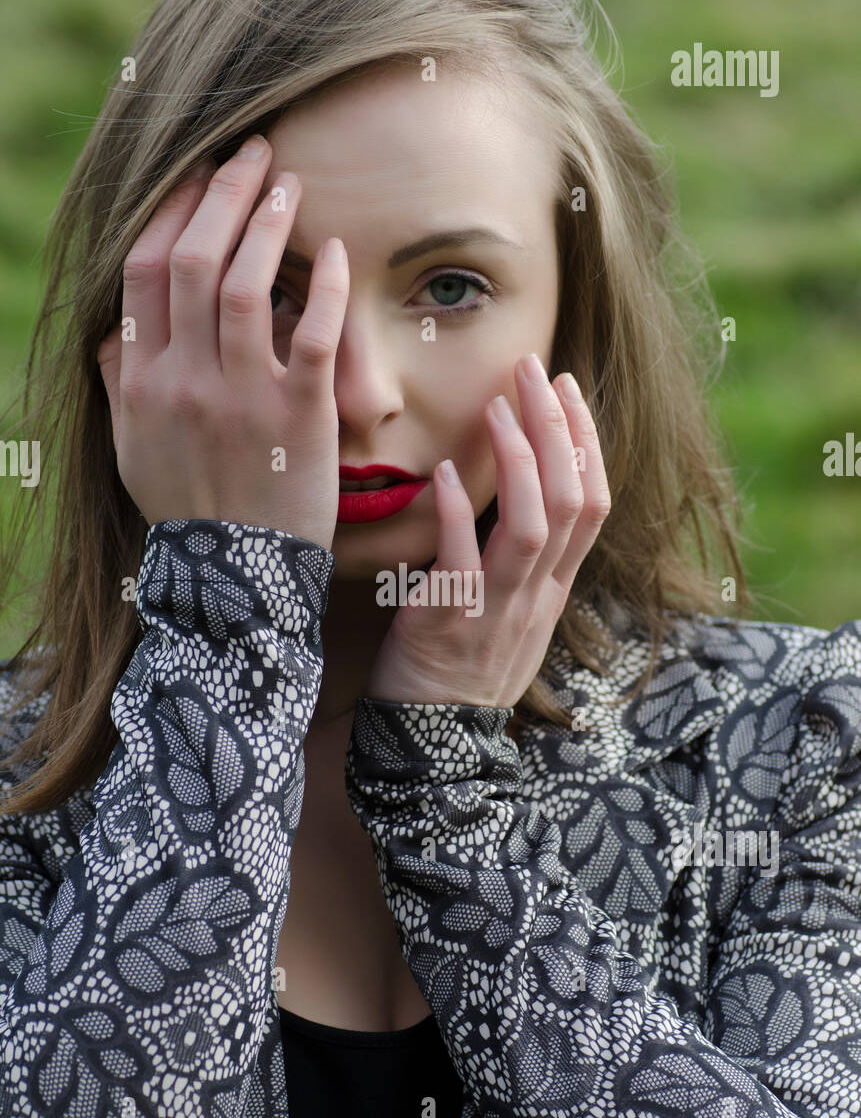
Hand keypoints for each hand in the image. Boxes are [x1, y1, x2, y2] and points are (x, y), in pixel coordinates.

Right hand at [96, 135, 348, 550]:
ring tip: (289, 185)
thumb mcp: (133, 450)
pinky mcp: (300, 418)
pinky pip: (314, 336)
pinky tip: (336, 255)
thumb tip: (115, 328)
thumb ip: (121, 383)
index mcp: (143, 382)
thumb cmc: (189, 510)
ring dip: (269, 223)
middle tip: (253, 155)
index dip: (173, 212)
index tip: (199, 177)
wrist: (237, 580)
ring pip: (249, 285)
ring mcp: (242, 398)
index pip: (148, 271)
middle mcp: (186, 381)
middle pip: (197, 261)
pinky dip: (325, 288)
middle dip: (223, 194)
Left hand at [364, 356, 610, 706]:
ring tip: (498, 406)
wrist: (433, 747)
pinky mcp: (448, 625)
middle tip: (535, 369)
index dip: (587, 442)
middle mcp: (536, 596)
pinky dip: (458, 514)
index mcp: (553, 590)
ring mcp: (497, 610)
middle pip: (572, 501)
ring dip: (521, 460)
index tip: (567, 389)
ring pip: (534, 526)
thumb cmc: (462, 672)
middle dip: (560, 428)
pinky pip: (462, 562)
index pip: (593, 504)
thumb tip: (516, 499)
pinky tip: (447, 474)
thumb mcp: (512, 618)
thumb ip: (521, 563)